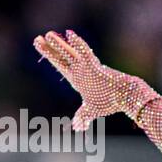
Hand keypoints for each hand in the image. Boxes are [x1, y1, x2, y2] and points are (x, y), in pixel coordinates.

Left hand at [33, 29, 161, 130]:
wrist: (125, 97)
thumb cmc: (110, 102)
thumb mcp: (92, 111)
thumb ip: (83, 117)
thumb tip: (78, 128)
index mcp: (76, 78)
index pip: (60, 64)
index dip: (49, 55)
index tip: (39, 46)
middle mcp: (79, 70)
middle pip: (61, 57)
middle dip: (48, 49)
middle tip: (36, 39)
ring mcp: (86, 67)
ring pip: (69, 53)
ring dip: (59, 45)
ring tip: (47, 34)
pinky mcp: (95, 66)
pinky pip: (85, 53)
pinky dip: (78, 43)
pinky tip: (70, 33)